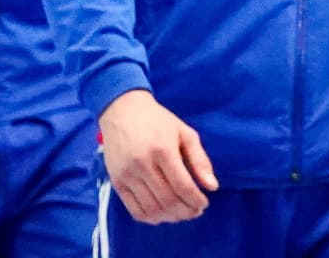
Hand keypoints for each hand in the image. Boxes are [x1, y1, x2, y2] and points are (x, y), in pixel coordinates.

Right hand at [99, 90, 217, 224]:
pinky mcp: (116, 182)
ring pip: (152, 209)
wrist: (122, 111)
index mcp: (163, 150)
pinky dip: (151, 218)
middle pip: (168, 200)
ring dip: (170, 217)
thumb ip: (200, 160)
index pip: (182, 186)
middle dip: (186, 211)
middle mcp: (142, 164)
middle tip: (195, 211)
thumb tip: (212, 187)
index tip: (204, 203)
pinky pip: (134, 210)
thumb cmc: (157, 120)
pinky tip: (162, 215)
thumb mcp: (185, 133)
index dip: (196, 200)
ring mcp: (127, 175)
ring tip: (181, 214)